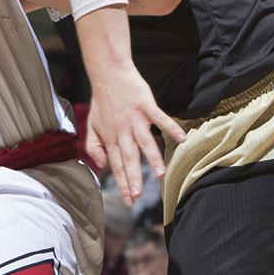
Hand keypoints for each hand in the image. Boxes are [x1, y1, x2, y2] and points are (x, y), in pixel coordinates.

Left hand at [83, 57, 186, 205]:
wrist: (108, 74)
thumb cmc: (102, 102)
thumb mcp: (91, 126)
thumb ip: (94, 147)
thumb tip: (101, 166)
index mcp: (110, 138)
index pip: (116, 165)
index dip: (122, 183)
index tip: (129, 200)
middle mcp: (122, 131)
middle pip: (129, 158)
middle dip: (133, 178)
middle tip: (138, 196)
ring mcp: (135, 118)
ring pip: (144, 142)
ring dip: (152, 158)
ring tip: (159, 175)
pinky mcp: (146, 105)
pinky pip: (160, 118)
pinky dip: (171, 128)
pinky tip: (181, 139)